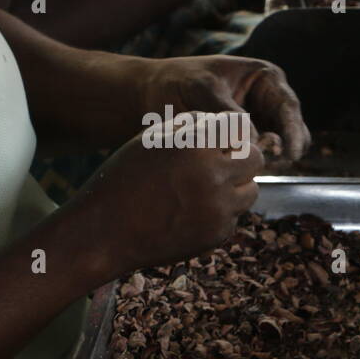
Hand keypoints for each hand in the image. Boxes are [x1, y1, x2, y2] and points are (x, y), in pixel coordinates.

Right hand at [74, 116, 264, 278]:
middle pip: (256, 158)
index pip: (239, 128)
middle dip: (241, 157)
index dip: (230, 132)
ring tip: (204, 187)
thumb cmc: (125, 178)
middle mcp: (213, 176)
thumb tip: (230, 124)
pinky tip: (190, 212)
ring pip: (251, 190)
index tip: (222, 139)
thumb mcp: (152, 140)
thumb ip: (192, 126)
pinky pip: (234, 216)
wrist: (104, 232)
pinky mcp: (219, 234)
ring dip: (235, 186)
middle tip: (221, 162)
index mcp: (195, 146)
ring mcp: (219, 209)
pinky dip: (220, 212)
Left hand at [137, 55, 309, 159]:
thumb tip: (255, 141)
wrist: (149, 95)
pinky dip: (254, 166)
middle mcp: (268, 100)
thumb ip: (228, 113)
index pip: (289, 106)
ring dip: (269, 161)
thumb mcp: (201, 89)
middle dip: (284, 149)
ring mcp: (260, 122)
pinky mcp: (247, 142)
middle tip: (266, 165)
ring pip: (280, 148)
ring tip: (248, 168)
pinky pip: (260, 158)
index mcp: (265, 78)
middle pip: (293, 131)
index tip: (291, 154)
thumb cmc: (174, 82)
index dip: (294, 132)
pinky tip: (238, 171)